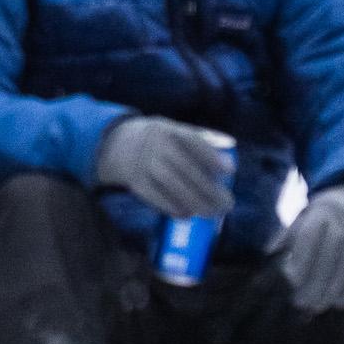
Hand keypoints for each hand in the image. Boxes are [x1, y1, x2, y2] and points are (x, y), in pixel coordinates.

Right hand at [94, 117, 234, 217]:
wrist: (114, 144)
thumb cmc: (155, 140)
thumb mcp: (171, 130)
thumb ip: (198, 139)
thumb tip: (229, 155)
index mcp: (167, 129)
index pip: (192, 141)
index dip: (211, 156)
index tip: (229, 171)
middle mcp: (154, 144)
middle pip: (185, 168)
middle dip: (209, 189)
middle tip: (226, 204)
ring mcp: (142, 162)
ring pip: (171, 184)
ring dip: (194, 201)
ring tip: (211, 213)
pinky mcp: (134, 180)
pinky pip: (154, 195)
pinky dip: (171, 206)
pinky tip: (187, 214)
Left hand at [265, 182, 343, 312]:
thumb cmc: (324, 217)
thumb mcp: (303, 218)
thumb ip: (287, 236)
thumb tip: (269, 253)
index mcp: (321, 212)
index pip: (308, 238)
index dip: (299, 261)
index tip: (291, 281)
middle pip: (329, 255)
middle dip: (314, 283)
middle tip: (302, 303)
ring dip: (332, 289)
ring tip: (317, 306)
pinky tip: (339, 302)